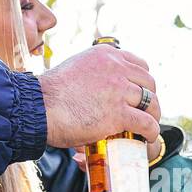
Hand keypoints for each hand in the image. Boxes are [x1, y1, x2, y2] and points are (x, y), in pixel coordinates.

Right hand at [40, 45, 161, 147]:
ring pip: (151, 103)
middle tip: (145, 112)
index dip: (142, 81)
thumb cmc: (49, 93)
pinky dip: (152, 131)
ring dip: (153, 116)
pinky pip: (146, 122)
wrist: (38, 106)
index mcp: (106, 55)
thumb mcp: (75, 68)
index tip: (140, 93)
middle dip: (150, 98)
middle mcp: (116, 68)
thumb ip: (91, 72)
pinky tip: (149, 137)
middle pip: (149, 83)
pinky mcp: (119, 114)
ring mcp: (119, 91)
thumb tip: (96, 87)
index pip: (138, 64)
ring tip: (149, 127)